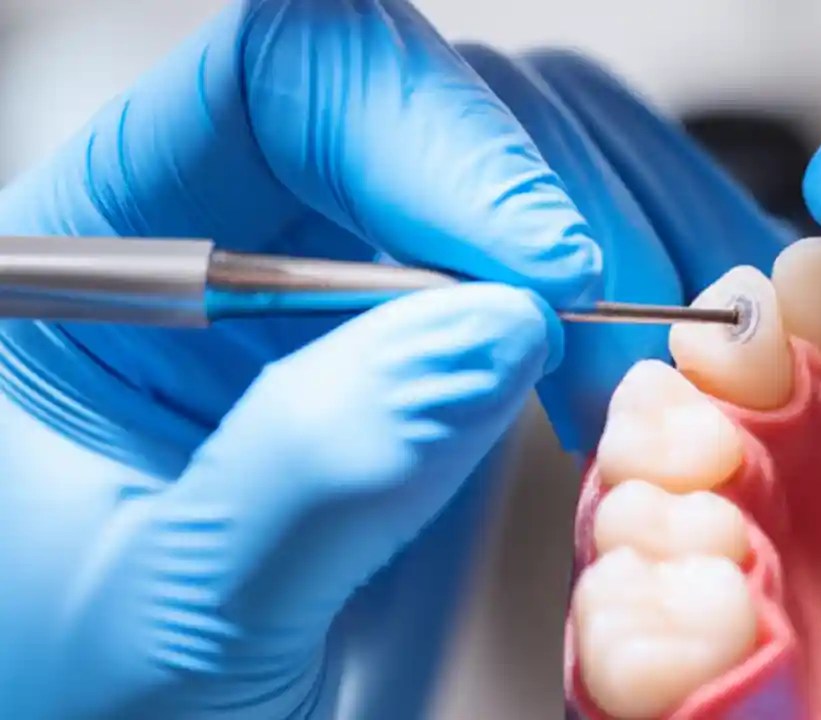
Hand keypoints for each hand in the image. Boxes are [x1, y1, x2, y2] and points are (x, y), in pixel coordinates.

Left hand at [0, 2, 787, 717]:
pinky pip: (546, 253)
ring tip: (632, 375)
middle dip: (548, 206)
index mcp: (107, 267)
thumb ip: (321, 468)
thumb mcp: (174, 618)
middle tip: (606, 346)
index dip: (430, 135)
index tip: (542, 266)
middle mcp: (232, 244)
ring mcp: (343, 293)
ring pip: (509, 156)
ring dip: (610, 236)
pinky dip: (630, 284)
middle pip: (419, 103)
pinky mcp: (426, 349)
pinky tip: (643, 364)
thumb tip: (492, 330)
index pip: (276, 85)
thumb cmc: (81, 703)